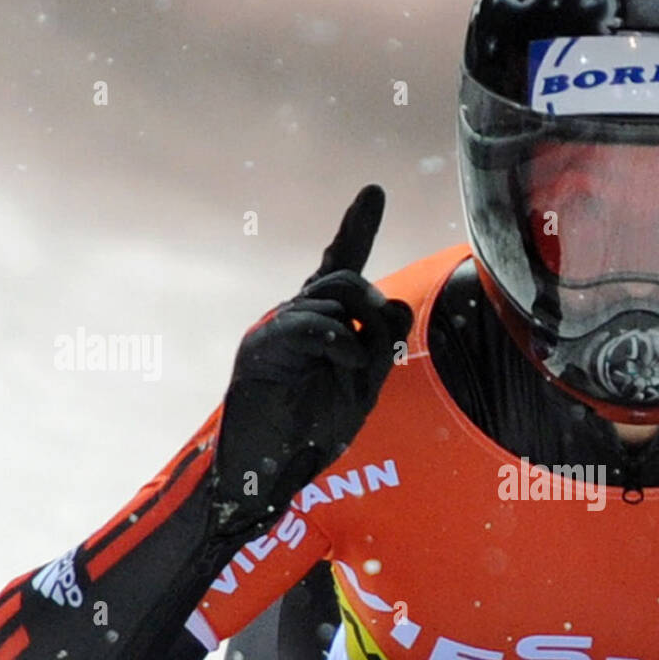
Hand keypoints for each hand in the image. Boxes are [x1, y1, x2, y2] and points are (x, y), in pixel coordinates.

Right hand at [210, 185, 412, 538]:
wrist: (270, 468)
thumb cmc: (313, 429)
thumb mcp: (363, 385)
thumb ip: (381, 345)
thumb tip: (396, 305)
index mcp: (321, 322)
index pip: (340, 264)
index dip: (356, 227)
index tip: (374, 191)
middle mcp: (295, 316)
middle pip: (346, 276)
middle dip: (375, 303)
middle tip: (382, 342)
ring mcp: (275, 328)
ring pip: (333, 295)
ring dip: (360, 331)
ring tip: (354, 369)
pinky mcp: (262, 348)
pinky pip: (312, 324)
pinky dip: (340, 342)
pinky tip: (345, 364)